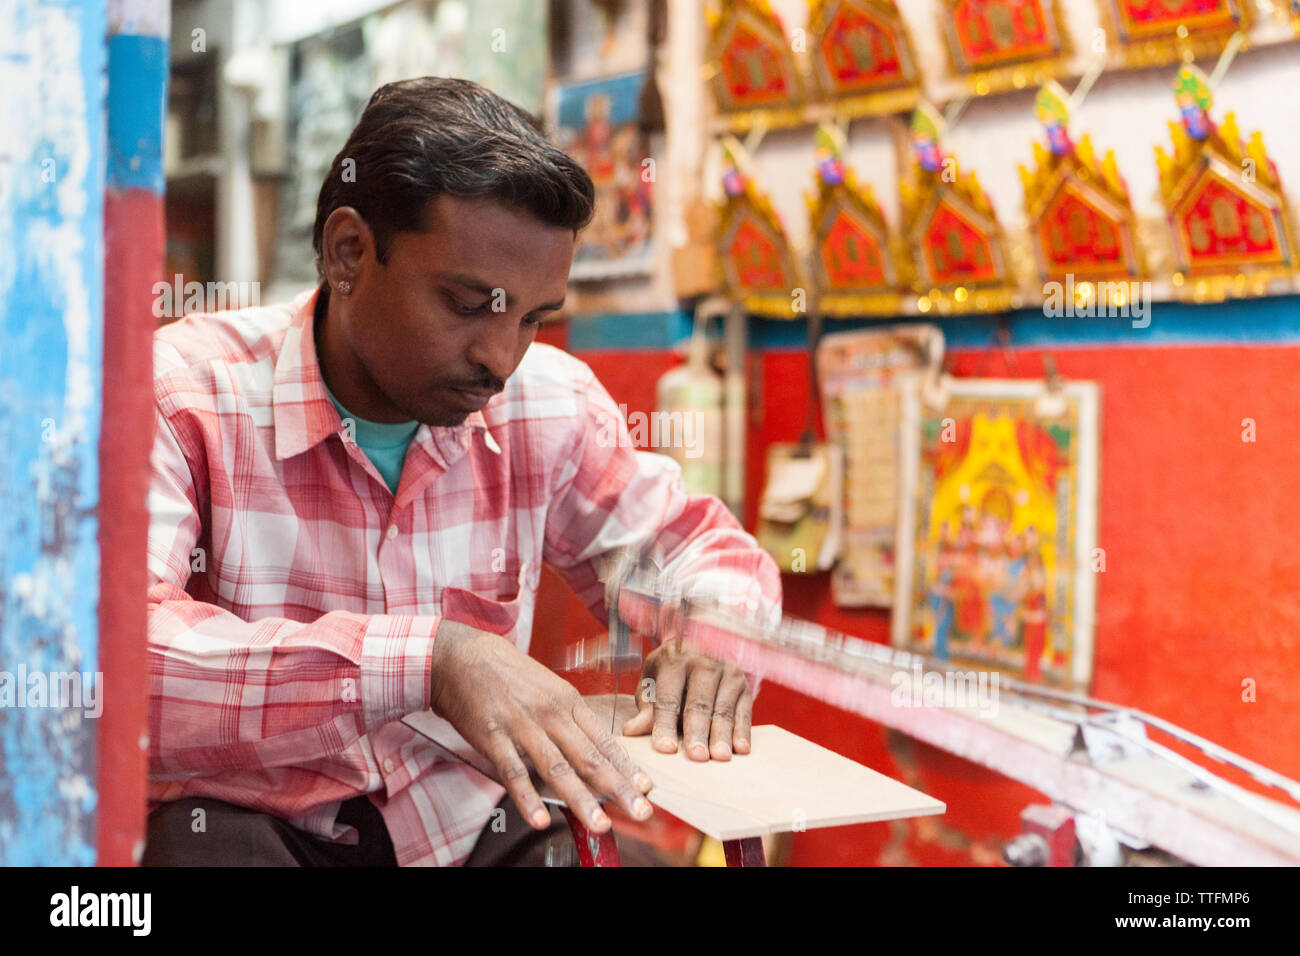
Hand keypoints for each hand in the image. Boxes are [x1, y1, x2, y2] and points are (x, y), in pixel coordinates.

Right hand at [429, 619, 653, 832]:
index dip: (626, 766)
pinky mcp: (493, 737)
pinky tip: (541, 819)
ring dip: (581, 799)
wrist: (462, 655)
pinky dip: (528, 798)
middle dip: (618, 788)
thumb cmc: (508, 674)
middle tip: (641, 812)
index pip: (604, 740)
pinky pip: (513, 772)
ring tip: (601, 825)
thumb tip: (593, 750)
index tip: (647, 788)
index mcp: (568, 701)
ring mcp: (522, 726)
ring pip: (557, 768)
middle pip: (589, 757)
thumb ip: (568, 720)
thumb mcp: (548, 688)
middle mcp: (551, 714)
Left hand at [621, 639, 751, 760]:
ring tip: (719, 757)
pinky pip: (744, 711)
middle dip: (697, 731)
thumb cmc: (670, 676)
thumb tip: (630, 732)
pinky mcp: (744, 685)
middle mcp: (703, 661)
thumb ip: (646, 710)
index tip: (665, 749)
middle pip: (698, 703)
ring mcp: (727, 672)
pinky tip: (741, 749)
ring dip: (721, 734)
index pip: (668, 697)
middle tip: (697, 756)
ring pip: (723, 708)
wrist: (701, 649)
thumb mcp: (653, 685)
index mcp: (674, 659)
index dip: (666, 724)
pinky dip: (743, 731)